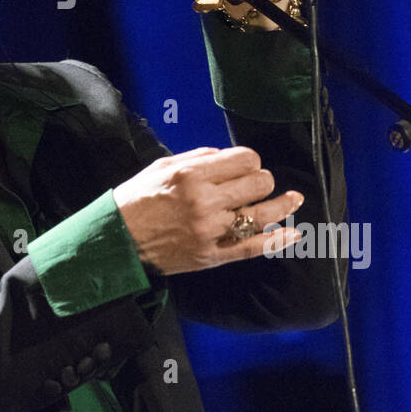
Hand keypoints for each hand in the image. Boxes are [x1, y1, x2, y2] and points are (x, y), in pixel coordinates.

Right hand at [112, 146, 302, 274]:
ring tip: (294, 198)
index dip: (250, 160)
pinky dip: (277, 241)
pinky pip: (254, 248)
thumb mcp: (161, 167)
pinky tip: (292, 233)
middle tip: (256, 182)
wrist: (116, 241)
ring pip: (262, 213)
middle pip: (258, 183)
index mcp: (192, 175)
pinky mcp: (212, 255)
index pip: (245, 160)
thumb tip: (227, 156)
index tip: (246, 165)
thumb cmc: (135, 200)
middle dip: (262, 179)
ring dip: (283, 204)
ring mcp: (211, 231)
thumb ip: (197, 158)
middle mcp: (205, 201)